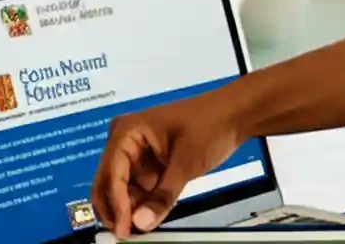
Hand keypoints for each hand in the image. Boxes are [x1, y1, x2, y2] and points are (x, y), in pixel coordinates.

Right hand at [90, 92, 244, 237]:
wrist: (236, 113)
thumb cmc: (211, 126)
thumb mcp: (187, 162)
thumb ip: (163, 195)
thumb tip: (140, 224)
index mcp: (127, 131)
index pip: (112, 174)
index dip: (115, 204)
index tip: (123, 229)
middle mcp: (125, 141)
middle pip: (108, 182)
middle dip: (116, 209)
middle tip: (126, 235)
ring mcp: (137, 153)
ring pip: (122, 189)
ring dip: (129, 209)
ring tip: (138, 231)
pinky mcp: (150, 163)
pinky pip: (139, 188)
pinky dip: (143, 203)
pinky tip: (149, 218)